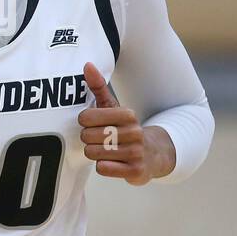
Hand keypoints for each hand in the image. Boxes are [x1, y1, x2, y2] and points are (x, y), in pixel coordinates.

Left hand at [78, 61, 175, 184]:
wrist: (152, 154)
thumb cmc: (124, 129)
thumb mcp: (113, 107)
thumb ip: (98, 87)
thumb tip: (87, 64)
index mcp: (128, 114)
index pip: (87, 117)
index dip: (84, 122)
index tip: (89, 123)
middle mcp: (135, 132)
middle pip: (89, 136)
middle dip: (87, 139)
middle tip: (95, 139)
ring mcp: (136, 152)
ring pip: (95, 153)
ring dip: (93, 153)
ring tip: (102, 150)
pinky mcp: (136, 171)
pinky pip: (103, 168)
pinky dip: (102, 166)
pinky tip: (111, 162)